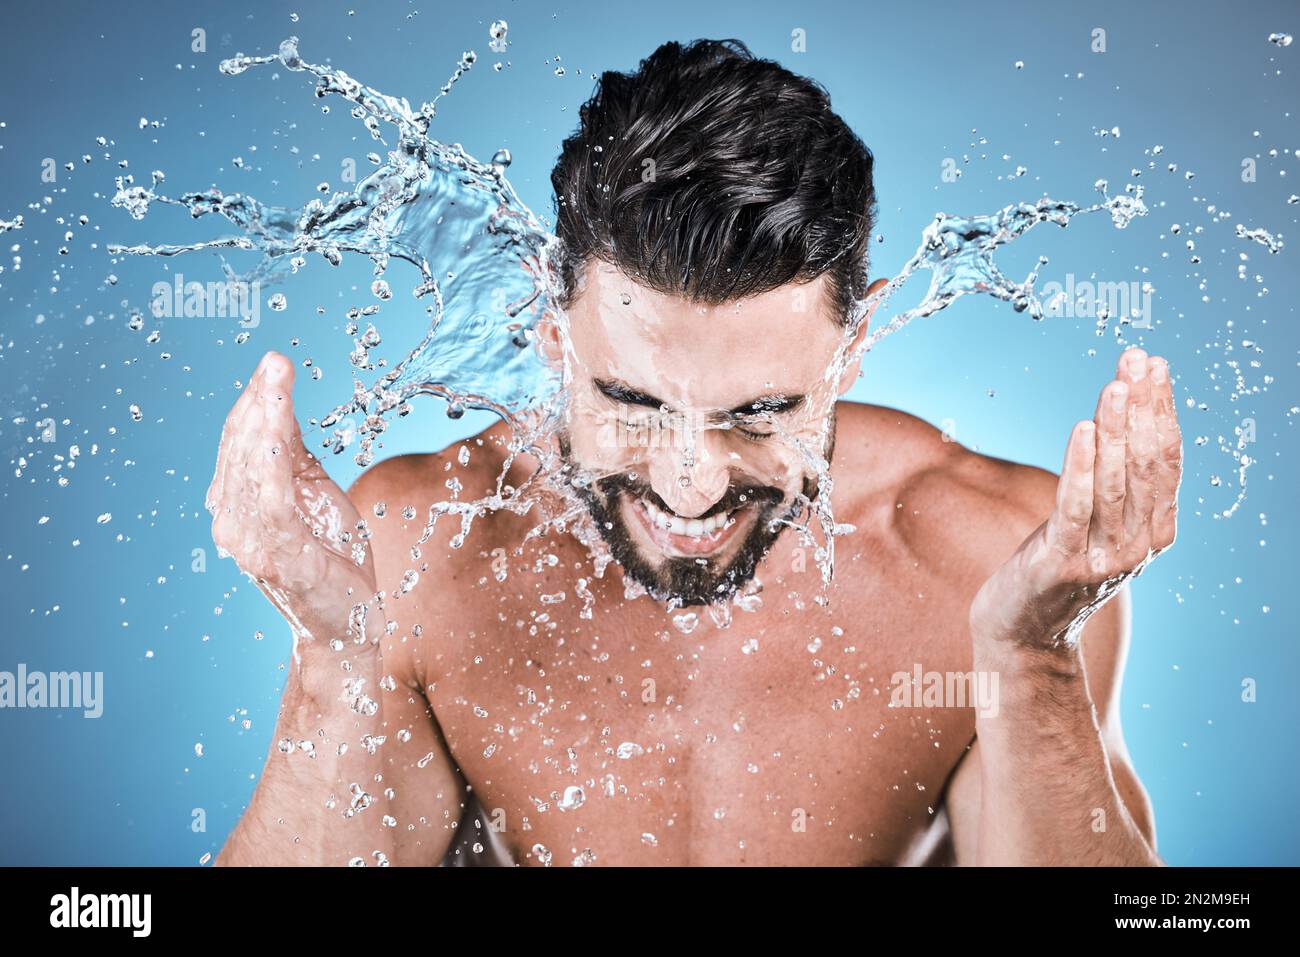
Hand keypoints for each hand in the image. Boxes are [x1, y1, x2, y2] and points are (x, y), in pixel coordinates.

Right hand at [206, 351, 378, 671]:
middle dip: (259, 400)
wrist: (346, 625)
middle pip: (241, 448)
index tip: (274, 364)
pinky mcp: (280, 555)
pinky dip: (272, 461)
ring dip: (265, 420)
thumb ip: (295, 458)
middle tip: (275, 362)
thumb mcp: (316, 497)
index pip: (239, 442)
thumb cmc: (332, 561)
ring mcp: (251, 541)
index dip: (255, 401)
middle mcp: (234, 523)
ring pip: (251, 468)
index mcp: (240, 506)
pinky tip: (280, 430)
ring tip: (276, 382)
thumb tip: (282, 407)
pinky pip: (272, 500)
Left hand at [970, 347, 1181, 651]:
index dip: (1162, 410)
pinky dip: (1081, 465)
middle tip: (1138, 359)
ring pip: (1114, 480)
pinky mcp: (1061, 562)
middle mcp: (1137, 545)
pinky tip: (1083, 429)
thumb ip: (1119, 483)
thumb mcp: (1099, 523)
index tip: (1155, 365)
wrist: (1023, 630)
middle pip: (1144, 463)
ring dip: (1115, 427)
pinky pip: (1074, 505)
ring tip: (1115, 384)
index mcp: (1155, 531)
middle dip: (1142, 407)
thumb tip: (1128, 412)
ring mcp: (1102, 556)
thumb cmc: (1058, 563)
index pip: (1166, 459)